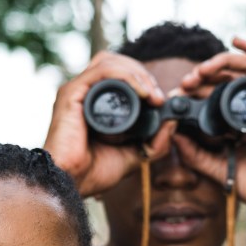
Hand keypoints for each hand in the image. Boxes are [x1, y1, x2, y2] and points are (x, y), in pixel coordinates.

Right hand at [44, 51, 173, 197]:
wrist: (72, 183)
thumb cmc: (93, 173)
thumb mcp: (134, 155)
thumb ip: (155, 142)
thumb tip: (173, 121)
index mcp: (92, 103)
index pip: (118, 74)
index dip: (142, 81)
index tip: (160, 102)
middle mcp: (83, 93)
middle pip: (115, 62)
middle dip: (142, 74)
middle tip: (158, 98)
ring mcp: (76, 91)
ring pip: (111, 61)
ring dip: (137, 73)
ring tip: (152, 95)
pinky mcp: (72, 93)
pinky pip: (103, 70)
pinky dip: (127, 76)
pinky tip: (142, 93)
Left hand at [175, 38, 245, 228]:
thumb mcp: (212, 165)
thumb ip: (192, 152)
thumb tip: (172, 134)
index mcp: (239, 117)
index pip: (216, 91)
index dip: (196, 88)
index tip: (177, 93)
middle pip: (229, 76)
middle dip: (204, 73)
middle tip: (186, 82)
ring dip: (223, 61)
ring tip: (203, 69)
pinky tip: (238, 40)